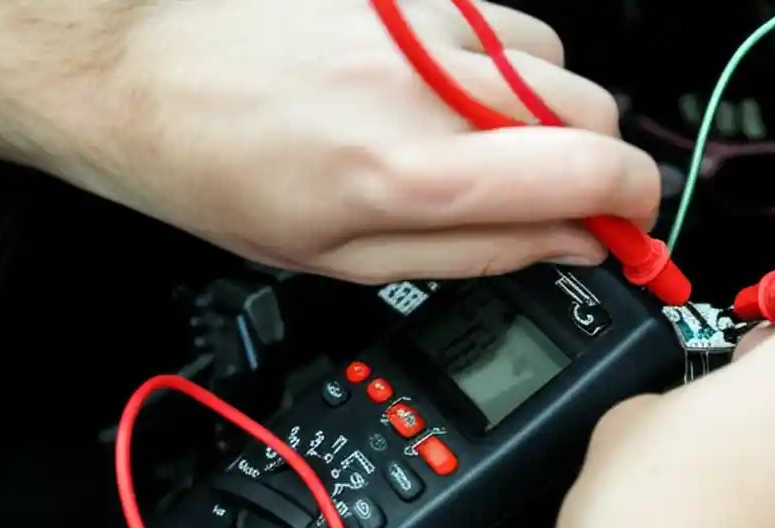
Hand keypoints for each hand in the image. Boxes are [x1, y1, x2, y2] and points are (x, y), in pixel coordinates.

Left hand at [0, 0, 658, 281]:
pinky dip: (500, 67)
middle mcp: (432, 84)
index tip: (630, 231)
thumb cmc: (219, 168)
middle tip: (557, 199)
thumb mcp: (343, 258)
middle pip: (595, 113)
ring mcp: (424, 23)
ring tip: (478, 144)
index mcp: (416, 170)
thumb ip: (476, 254)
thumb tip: (569, 247)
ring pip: (554, 66)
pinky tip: (447, 93)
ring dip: (544, 115)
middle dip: (597, 166)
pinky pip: (502, 25)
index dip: (635, 209)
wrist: (138, 68)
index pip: (591, 174)